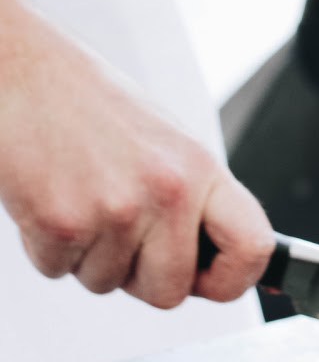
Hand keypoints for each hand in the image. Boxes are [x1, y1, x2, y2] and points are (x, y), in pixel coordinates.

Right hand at [0, 0, 273, 307]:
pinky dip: (46, 247)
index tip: (210, 281)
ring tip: (77, 196)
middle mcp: (168, 190)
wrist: (20, 69)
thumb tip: (210, 264)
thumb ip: (193, 203)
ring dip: (86, 255)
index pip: (252, 248)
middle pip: (169, 291)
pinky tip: (49, 198)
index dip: (232, 280)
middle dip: (138, 278)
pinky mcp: (62, 223)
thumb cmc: (87, 104)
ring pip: (106, 283)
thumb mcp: (166, 145)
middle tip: (116, 235)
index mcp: (200, 169)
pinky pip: (58, 271)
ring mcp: (117, 209)